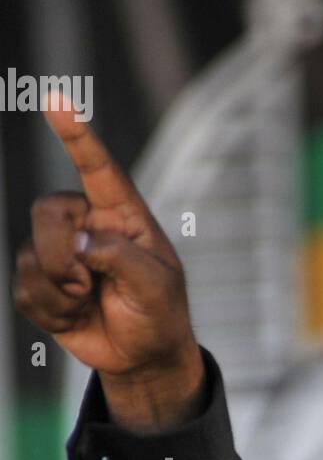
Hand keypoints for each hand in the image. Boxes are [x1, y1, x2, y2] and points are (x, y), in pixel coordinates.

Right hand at [11, 90, 203, 429]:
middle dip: (62, 253)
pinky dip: (52, 311)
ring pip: (32, 255)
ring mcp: (61, 252)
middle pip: (48, 212)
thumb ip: (121, 257)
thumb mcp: (157, 288)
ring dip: (62, 291)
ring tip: (90, 302)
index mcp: (122, 216)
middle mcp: (86, 224)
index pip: (98, 169)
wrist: (143, 358)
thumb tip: (77, 244)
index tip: (57, 101)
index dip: (77, 135)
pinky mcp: (42, 281)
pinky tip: (76, 316)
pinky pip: (26, 289)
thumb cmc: (159, 315)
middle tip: (88, 284)